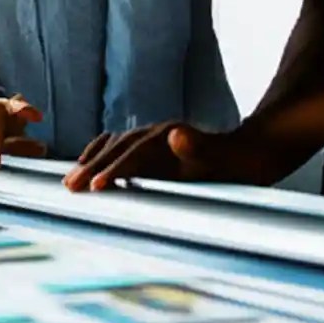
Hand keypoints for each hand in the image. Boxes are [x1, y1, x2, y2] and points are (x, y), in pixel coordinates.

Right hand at [64, 122, 245, 191]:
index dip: (112, 170)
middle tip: (70, 188)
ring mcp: (153, 138)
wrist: (254, 151)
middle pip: (115, 148)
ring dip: (91, 162)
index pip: (132, 154)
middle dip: (91, 167)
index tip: (95, 189)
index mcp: (167, 137)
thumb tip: (175, 135)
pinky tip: (89, 166)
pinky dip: (100, 155)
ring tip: (70, 181)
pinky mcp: (153, 146)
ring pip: (113, 146)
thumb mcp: (225, 157)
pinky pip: (118, 147)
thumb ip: (200, 148)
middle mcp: (156, 133)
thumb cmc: (239, 162)